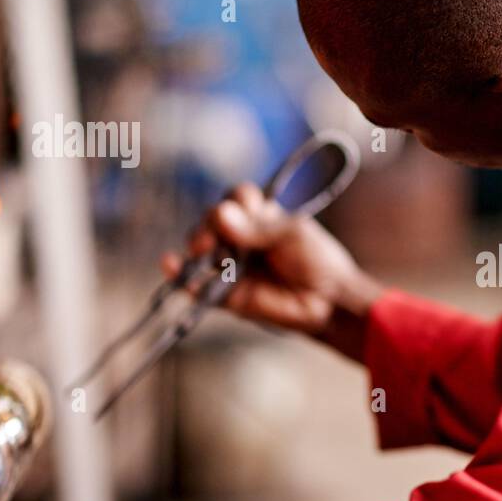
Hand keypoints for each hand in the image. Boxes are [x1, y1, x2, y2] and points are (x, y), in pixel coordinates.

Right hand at [164, 182, 382, 347]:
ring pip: (201, 249)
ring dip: (197, 244)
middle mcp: (240, 239)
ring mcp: (230, 266)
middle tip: (216, 232)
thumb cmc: (317, 260)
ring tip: (202, 249)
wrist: (331, 301)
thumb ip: (257, 227)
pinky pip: (197, 285)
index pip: (236, 199)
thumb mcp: (292, 234)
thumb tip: (219, 214)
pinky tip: (170, 265)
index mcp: (260, 218)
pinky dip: (181, 276)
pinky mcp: (226, 295)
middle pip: (212, 221)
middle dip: (211, 223)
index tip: (248, 204)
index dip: (237, 199)